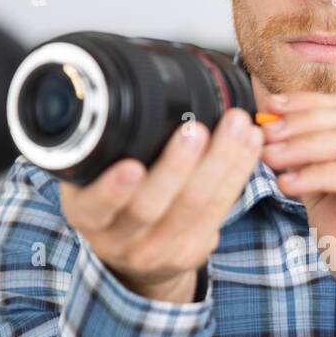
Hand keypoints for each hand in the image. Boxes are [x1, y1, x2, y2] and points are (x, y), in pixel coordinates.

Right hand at [58, 109, 262, 302]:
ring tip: (236, 126)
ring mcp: (156, 251)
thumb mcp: (90, 179)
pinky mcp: (190, 253)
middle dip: (177, 165)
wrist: (132, 258)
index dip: (113, 189)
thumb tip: (132, 79)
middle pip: (150, 206)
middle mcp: (117, 239)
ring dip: (221, 162)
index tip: (131, 166)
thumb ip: (103, 148)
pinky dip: (238, 172)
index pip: (97, 206)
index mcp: (86, 214)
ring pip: (194, 207)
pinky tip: (249, 144)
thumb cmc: (114, 203)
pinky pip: (219, 210)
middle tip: (196, 129)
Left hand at [258, 90, 335, 329]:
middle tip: (263, 135)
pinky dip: (315, 174)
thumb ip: (312, 166)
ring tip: (268, 158)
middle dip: (298, 123)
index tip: (267, 108)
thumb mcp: (330, 199)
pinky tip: (287, 184)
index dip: (305, 104)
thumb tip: (275, 135)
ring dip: (301, 147)